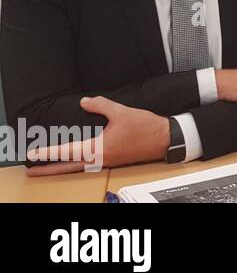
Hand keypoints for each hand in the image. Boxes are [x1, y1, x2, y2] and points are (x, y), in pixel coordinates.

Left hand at [26, 96, 168, 175]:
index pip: (68, 151)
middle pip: (70, 167)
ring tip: (50, 168)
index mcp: (100, 148)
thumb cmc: (147, 128)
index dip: (49, 153)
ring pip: (79, 167)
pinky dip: (77, 164)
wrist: (166, 139)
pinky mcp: (114, 160)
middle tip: (34, 171)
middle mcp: (101, 158)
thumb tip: (85, 101)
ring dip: (63, 168)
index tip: (34, 154)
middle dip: (50, 169)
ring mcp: (108, 161)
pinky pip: (90, 165)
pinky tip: (76, 161)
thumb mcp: (122, 112)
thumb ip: (101, 105)